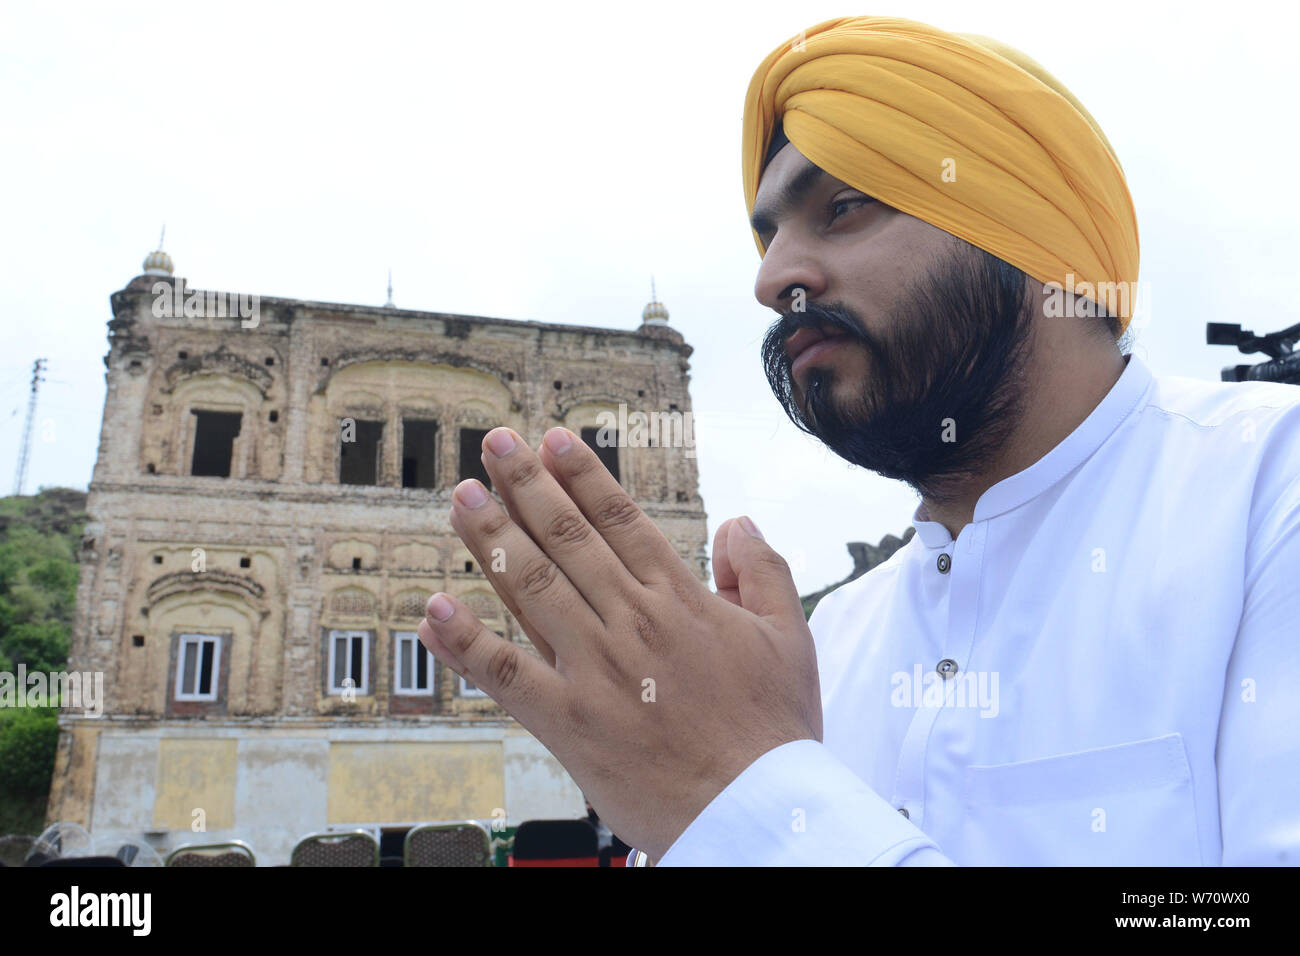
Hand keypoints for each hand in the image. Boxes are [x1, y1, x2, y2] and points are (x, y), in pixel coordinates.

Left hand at [417, 426, 822, 859]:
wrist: (756, 810)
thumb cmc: (775, 731)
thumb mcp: (790, 639)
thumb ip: (764, 572)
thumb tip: (738, 523)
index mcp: (681, 599)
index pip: (620, 520)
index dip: (581, 476)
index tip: (552, 440)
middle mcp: (631, 621)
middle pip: (567, 538)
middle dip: (526, 485)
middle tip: (494, 444)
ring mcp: (596, 669)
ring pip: (532, 587)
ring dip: (491, 539)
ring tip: (461, 497)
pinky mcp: (570, 721)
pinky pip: (507, 675)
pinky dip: (466, 643)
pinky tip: (434, 611)